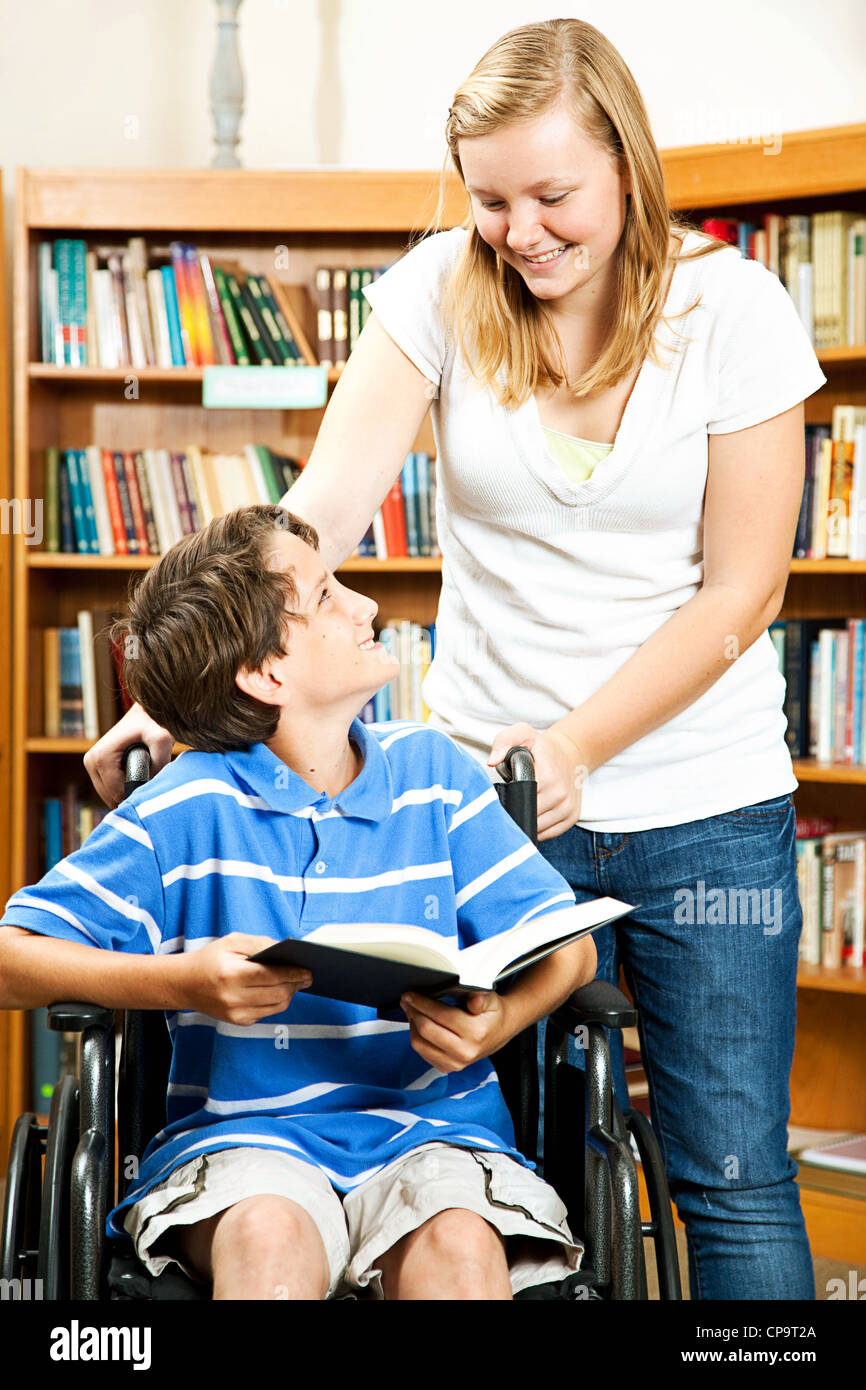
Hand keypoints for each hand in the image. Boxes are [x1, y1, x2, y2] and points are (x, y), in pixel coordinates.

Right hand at [84, 703, 173, 808]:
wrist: (145, 714)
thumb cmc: (153, 724)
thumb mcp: (162, 739)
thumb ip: (161, 759)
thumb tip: (153, 783)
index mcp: (101, 757)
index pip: (116, 793)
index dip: (137, 794)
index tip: (153, 786)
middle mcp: (90, 761)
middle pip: (110, 797)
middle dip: (131, 794)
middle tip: (150, 783)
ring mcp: (90, 764)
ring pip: (109, 795)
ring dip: (127, 792)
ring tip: (145, 777)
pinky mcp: (94, 767)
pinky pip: (108, 790)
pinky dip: (122, 789)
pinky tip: (137, 779)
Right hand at [173, 933, 312, 1024]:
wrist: (185, 984)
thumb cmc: (210, 959)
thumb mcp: (232, 942)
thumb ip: (260, 944)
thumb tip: (286, 951)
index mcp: (231, 975)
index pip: (271, 976)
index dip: (293, 973)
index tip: (308, 970)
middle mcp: (233, 998)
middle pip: (277, 993)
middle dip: (295, 984)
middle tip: (307, 976)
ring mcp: (236, 1014)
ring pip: (276, 1006)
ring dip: (289, 994)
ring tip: (294, 982)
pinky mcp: (238, 1022)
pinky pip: (267, 1013)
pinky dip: (276, 1001)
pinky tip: (278, 990)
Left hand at [400, 989, 509, 1072]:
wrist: (500, 1032)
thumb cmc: (491, 1013)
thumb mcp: (491, 1000)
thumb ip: (481, 998)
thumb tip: (475, 1000)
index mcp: (476, 1032)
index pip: (441, 1016)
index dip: (421, 1003)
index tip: (409, 994)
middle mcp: (465, 1051)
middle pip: (426, 1030)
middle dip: (413, 1012)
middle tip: (407, 1000)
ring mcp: (456, 1063)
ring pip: (420, 1044)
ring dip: (412, 1025)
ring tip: (412, 1010)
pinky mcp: (449, 1068)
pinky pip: (423, 1053)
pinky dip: (417, 1037)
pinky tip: (420, 1024)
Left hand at [487, 722, 588, 840]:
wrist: (570, 754)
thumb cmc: (542, 748)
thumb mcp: (522, 734)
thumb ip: (503, 741)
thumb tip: (492, 760)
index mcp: (548, 776)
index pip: (521, 800)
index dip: (509, 801)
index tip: (502, 797)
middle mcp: (561, 794)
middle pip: (529, 817)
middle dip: (516, 813)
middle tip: (509, 804)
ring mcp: (569, 807)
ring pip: (539, 828)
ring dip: (526, 823)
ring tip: (520, 809)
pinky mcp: (573, 817)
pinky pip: (550, 833)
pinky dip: (538, 829)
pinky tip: (532, 816)